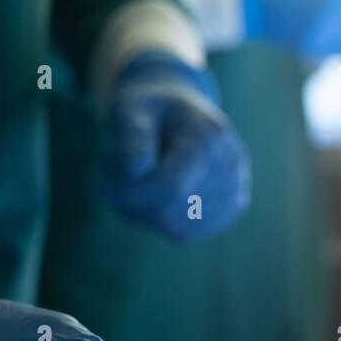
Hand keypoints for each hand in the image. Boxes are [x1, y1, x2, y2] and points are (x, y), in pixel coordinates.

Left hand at [101, 52, 250, 241]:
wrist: (175, 114)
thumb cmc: (147, 110)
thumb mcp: (130, 107)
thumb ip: (131, 133)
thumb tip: (136, 168)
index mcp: (210, 134)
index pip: (170, 186)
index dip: (130, 190)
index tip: (104, 170)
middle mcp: (231, 163)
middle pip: (171, 212)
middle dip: (133, 201)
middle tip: (112, 173)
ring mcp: (235, 188)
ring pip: (178, 229)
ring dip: (144, 212)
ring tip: (134, 180)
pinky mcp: (230, 208)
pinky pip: (185, 232)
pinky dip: (160, 219)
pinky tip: (153, 193)